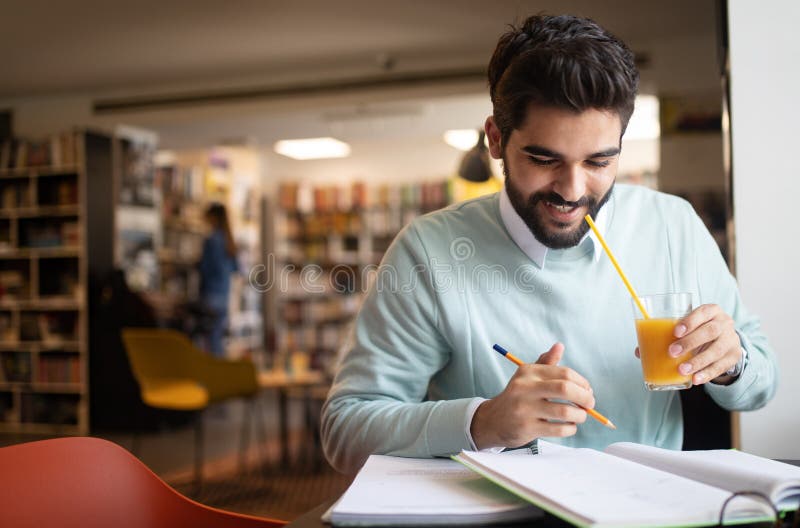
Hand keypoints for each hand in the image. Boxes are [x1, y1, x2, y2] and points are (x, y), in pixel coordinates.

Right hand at [470, 343, 595, 449]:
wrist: (493, 420)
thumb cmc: (518, 396)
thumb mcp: (528, 376)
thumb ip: (546, 362)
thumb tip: (560, 346)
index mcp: (528, 372)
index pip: (564, 373)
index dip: (582, 382)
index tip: (587, 390)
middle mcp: (525, 388)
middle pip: (566, 389)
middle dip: (585, 398)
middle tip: (590, 404)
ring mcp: (525, 409)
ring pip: (565, 412)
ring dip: (580, 415)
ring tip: (580, 416)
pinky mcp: (527, 428)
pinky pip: (559, 429)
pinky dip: (571, 428)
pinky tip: (569, 426)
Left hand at [635, 304, 741, 384]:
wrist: (724, 341)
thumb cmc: (698, 331)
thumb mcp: (687, 328)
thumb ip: (666, 335)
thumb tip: (639, 351)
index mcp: (710, 311)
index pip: (703, 312)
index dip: (689, 321)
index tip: (675, 332)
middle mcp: (724, 323)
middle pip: (710, 331)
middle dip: (690, 342)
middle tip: (672, 352)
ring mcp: (731, 340)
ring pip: (716, 351)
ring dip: (698, 362)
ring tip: (682, 370)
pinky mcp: (734, 357)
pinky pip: (721, 366)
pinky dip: (707, 374)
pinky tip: (695, 379)